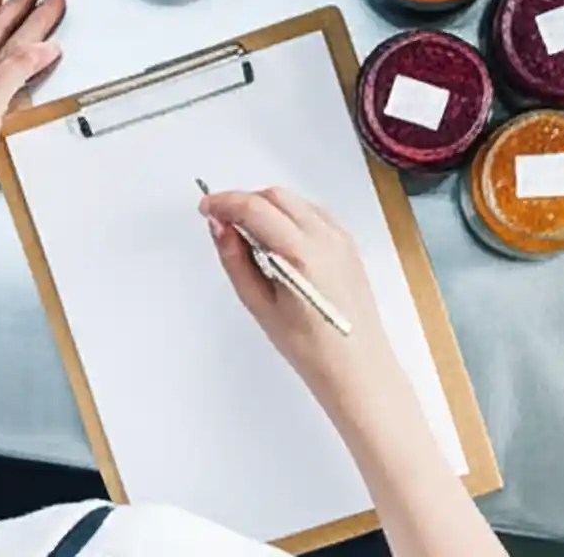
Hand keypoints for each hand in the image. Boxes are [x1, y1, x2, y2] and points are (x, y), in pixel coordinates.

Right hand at [199, 188, 405, 413]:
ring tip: (246, 234)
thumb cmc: (313, 348)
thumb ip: (236, 260)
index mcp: (302, 254)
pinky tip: (276, 239)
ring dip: (266, 206)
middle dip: (243, 201)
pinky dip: (289, 215)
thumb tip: (220, 228)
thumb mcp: (260, 305)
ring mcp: (341, 238)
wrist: (357, 367)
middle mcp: (326, 238)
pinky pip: (313, 213)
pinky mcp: (348, 243)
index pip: (254, 207)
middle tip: (221, 221)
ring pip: (294, 201)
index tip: (207, 208)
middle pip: (275, 196)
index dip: (223, 202)